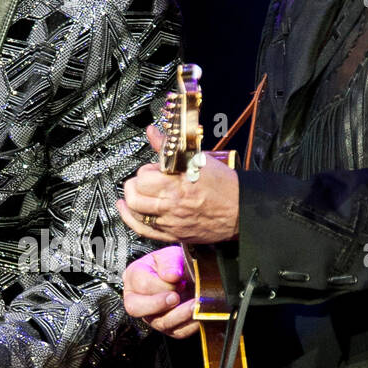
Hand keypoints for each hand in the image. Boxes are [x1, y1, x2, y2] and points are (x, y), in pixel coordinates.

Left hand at [117, 124, 239, 243]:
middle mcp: (172, 204)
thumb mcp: (198, 159)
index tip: (154, 169)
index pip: (144, 176)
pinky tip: (125, 210)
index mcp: (178, 183)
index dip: (147, 170)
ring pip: (135, 213)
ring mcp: (171, 221)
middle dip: (135, 184)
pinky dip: (130, 219)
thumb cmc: (224, 186)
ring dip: (130, 200)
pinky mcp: (173, 234)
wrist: (241, 210)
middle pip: (135, 195)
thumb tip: (153, 132)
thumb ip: (169, 147)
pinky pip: (143, 230)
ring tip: (133, 193)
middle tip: (142, 180)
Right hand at [122, 246, 199, 338]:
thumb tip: (171, 276)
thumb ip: (170, 262)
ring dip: (180, 315)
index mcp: (134, 277)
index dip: (161, 284)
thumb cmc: (175, 264)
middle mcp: (138, 299)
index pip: (142, 284)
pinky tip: (199, 314)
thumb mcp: (171, 255)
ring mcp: (151, 316)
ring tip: (194, 305)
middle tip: (176, 297)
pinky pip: (177, 332)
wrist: (188, 274)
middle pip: (136, 308)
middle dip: (159, 304)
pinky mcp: (168, 327)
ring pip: (159, 323)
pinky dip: (190, 324)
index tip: (176, 279)